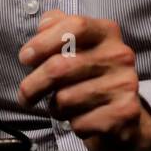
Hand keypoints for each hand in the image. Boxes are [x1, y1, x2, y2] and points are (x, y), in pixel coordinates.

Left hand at [17, 9, 150, 150]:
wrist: (124, 115)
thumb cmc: (91, 77)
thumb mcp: (77, 46)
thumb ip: (58, 28)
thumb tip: (43, 26)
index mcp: (107, 32)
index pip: (75, 26)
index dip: (44, 41)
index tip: (25, 57)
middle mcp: (119, 55)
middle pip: (60, 67)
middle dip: (33, 84)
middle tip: (25, 95)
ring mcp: (125, 84)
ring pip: (65, 99)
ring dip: (55, 107)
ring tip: (63, 106)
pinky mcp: (124, 113)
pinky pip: (79, 122)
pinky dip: (72, 124)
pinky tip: (81, 119)